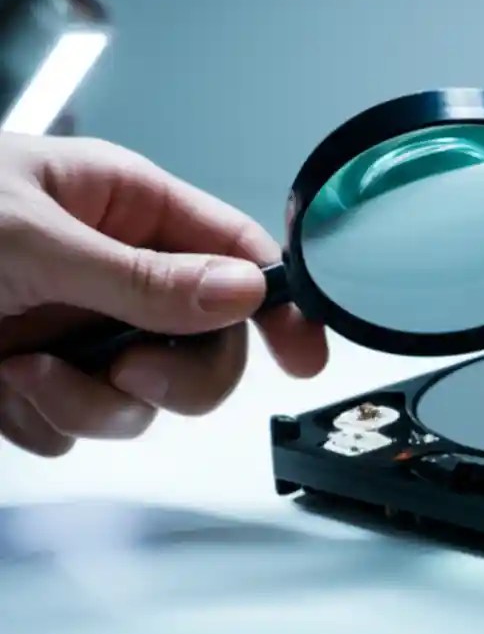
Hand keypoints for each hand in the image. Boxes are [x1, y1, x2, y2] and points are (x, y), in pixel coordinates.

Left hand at [0, 133, 327, 456]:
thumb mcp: (29, 238)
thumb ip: (138, 276)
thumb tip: (245, 293)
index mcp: (124, 206)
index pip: (233, 252)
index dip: (278, 304)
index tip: (302, 357)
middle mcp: (114, 269)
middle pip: (206, 342)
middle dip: (173, 373)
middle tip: (129, 374)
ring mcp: (78, 327)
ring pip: (144, 398)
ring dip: (88, 404)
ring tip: (20, 375)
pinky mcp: (39, 378)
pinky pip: (79, 426)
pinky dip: (42, 422)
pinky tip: (0, 388)